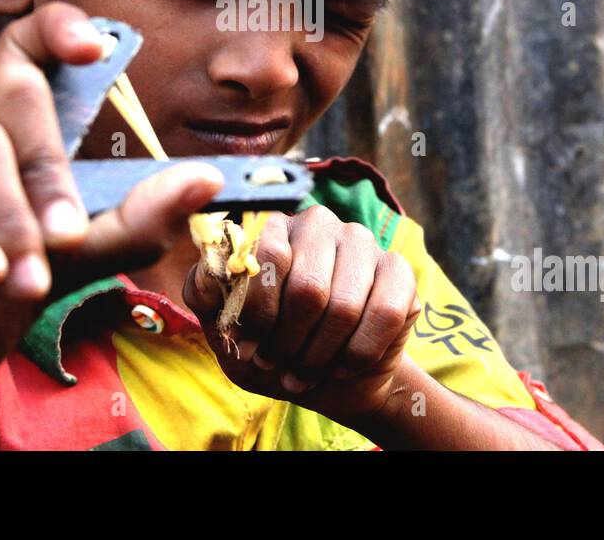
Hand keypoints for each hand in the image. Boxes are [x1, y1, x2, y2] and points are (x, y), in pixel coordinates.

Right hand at [0, 2, 223, 445]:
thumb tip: (207, 180)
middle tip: (66, 239)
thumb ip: (129, 224)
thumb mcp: (63, 270)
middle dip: (51, 168)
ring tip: (19, 279)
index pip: (33, 50)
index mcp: (13, 132)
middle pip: (18, 91)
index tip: (97, 48)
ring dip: (8, 216)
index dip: (61, 28)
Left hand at [183, 205, 420, 423]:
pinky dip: (359, 353)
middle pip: (308, 287)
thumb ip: (206, 293)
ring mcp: (361, 241)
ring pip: (344, 306)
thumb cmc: (270, 346)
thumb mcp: (225, 327)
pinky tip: (345, 364)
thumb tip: (208, 272)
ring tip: (307, 371)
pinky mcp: (398, 270)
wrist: (329, 379)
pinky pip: (383, 314)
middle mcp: (318, 223)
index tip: (250, 346)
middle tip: (280, 366)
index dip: (258, 312)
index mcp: (273, 226)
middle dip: (290, 343)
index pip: (267, 254)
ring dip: (321, 355)